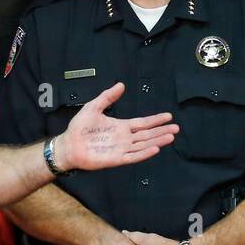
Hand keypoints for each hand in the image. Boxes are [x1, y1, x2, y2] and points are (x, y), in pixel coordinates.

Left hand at [56, 82, 177, 170]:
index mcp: (120, 126)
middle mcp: (123, 138)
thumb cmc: (79, 128)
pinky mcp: (115, 159)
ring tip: (170, 136)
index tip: (168, 116)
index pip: (142, 123)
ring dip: (157, 141)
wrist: (68, 144)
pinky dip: (144, 153)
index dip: (155, 120)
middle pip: (147, 135)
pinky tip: (155, 148)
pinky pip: (133, 157)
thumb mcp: (93, 107)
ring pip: (143, 145)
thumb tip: (121, 85)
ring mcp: (121, 149)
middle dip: (161, 131)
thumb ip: (108, 97)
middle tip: (176, 128)